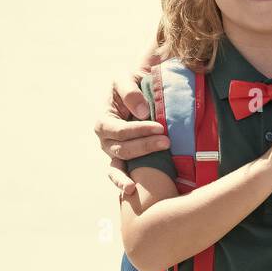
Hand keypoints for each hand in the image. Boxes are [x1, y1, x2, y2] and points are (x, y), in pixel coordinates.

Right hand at [94, 69, 170, 200]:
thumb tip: (141, 113)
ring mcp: (113, 151)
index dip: (138, 130)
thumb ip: (130, 92)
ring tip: (138, 184)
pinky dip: (122, 183)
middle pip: (122, 149)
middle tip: (167, 141)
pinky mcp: (123, 159)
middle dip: (144, 146)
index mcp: (104, 120)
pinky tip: (130, 192)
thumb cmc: (131, 83)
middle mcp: (106, 139)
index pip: (120, 130)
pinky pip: (119, 174)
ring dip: (135, 169)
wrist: (139, 89)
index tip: (160, 127)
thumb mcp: (125, 78)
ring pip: (119, 165)